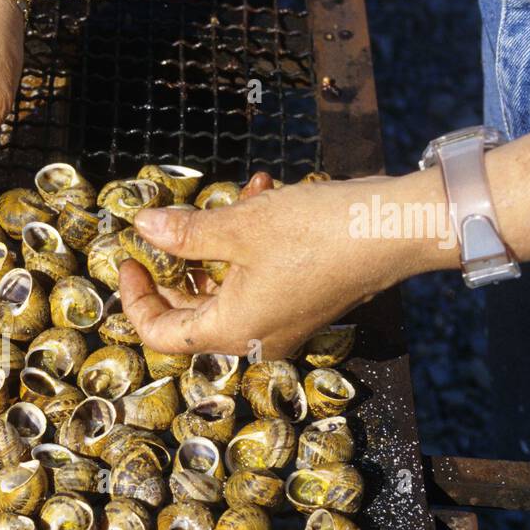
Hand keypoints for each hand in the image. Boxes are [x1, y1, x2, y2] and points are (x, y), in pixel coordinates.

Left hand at [119, 172, 418, 357]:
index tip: (131, 259)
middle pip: (189, 313)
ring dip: (218, 240)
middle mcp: (255, 338)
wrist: (398, 228)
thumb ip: (184, 233)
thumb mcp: (240, 226)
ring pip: (224, 287)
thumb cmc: (320, 232)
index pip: (160, 333)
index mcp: (232, 332)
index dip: (137, 297)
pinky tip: (262, 192)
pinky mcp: (301, 300)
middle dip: (177, 264)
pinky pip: (256, 277)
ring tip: (235, 194)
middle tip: (167, 226)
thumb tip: (143, 227)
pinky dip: (250, 242)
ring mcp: (280, 321)